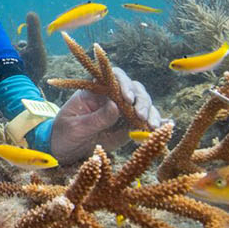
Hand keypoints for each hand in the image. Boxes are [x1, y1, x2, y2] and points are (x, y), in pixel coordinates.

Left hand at [48, 65, 164, 162]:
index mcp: (94, 90)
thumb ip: (96, 118)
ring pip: (143, 105)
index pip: (113, 77)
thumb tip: (116, 106)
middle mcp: (111, 97)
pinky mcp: (127, 127)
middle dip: (141, 101)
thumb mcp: (76, 127)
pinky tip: (164, 126)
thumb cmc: (64, 133)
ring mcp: (121, 112)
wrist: (64, 150)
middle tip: (141, 116)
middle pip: (134, 89)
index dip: (123, 83)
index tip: (127, 98)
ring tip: (153, 126)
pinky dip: (155, 124)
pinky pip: (143, 123)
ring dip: (151, 113)